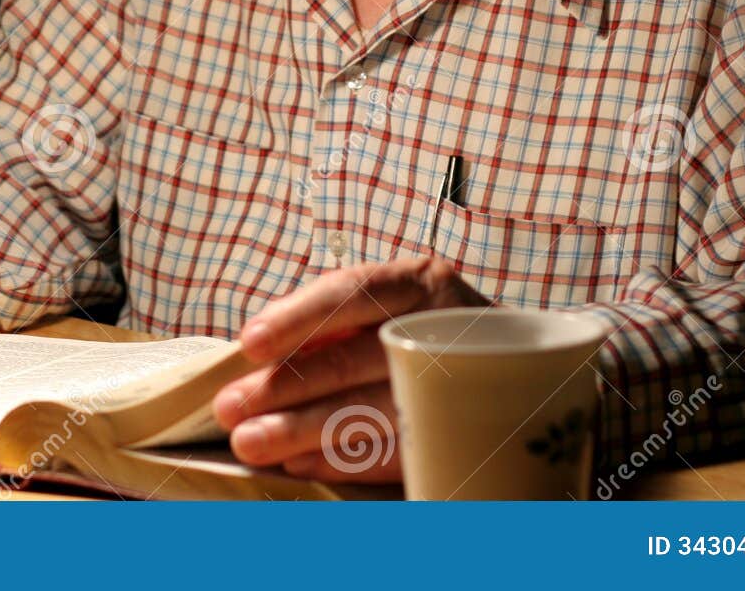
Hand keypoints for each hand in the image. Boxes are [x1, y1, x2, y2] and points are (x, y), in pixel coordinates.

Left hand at [213, 256, 487, 482]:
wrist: (513, 366)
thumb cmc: (421, 331)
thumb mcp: (386, 307)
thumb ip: (328, 322)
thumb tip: (252, 354)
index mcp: (418, 281)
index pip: (351, 292)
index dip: (297, 317)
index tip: (248, 342)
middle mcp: (443, 322)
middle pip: (355, 357)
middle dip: (286, 386)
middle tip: (231, 409)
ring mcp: (461, 380)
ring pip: (371, 409)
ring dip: (304, 429)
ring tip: (252, 443)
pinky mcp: (465, 431)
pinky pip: (398, 450)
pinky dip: (344, 457)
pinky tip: (299, 462)